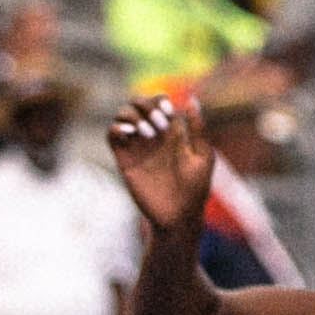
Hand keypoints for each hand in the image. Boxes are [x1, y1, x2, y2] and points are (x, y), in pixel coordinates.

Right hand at [108, 91, 213, 231]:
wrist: (177, 215)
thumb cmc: (195, 188)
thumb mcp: (202, 156)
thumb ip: (197, 128)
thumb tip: (191, 99)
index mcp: (172, 132)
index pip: (159, 103)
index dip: (160, 100)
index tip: (168, 113)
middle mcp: (152, 136)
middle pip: (138, 104)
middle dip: (145, 105)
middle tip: (160, 125)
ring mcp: (137, 146)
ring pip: (122, 116)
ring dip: (131, 115)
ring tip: (147, 133)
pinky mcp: (124, 159)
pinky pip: (111, 135)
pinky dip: (116, 127)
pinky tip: (130, 133)